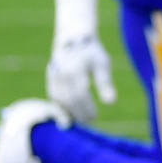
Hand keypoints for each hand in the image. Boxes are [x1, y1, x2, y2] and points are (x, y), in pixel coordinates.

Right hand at [46, 0, 115, 123]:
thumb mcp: (103, 64)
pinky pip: (53, 96)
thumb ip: (105, 83)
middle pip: (69, 99)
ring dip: (68, 113)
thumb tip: (111, 103)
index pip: (80, 94)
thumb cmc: (92, 53)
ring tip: (79, 122)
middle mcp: (62, 73)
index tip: (95, 117)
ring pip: (59, 99)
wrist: (73, 39)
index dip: (86, 108)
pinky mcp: (50, 78)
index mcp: (76, 69)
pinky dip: (60, 107)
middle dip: (78, 113)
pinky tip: (68, 115)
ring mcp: (54, 76)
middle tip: (89, 123)